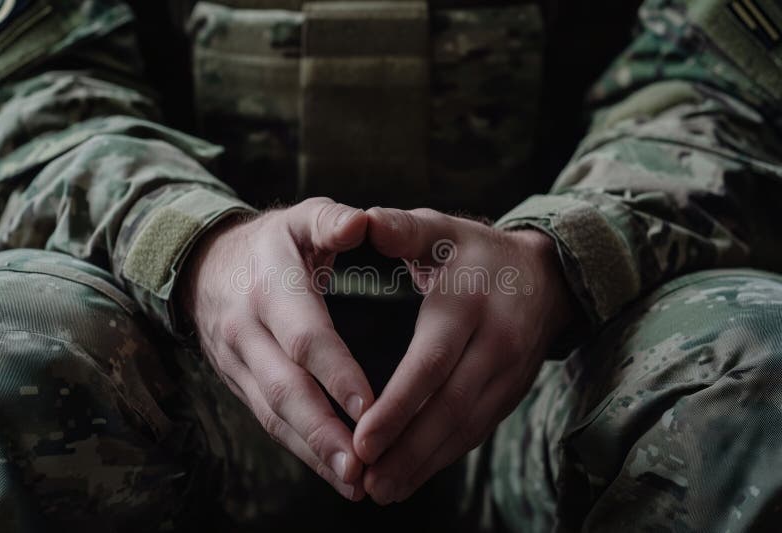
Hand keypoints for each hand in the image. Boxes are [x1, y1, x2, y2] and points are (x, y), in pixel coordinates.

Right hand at [180, 198, 374, 499]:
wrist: (204, 264)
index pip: (304, 336)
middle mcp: (247, 328)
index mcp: (270, 285)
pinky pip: (267, 420)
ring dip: (312, 451)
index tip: (369, 407)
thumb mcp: (301, 218)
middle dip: (322, 431)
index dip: (336, 372)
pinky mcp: (237, 382)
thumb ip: (332, 220)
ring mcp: (237, 361)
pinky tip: (331, 473)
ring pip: (274, 414)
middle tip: (359, 467)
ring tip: (353, 483)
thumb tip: (363, 222)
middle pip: (285, 388)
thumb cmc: (273, 242)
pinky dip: (299, 450)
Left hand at [353, 208, 573, 503]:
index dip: (398, 406)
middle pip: (450, 407)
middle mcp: (495, 344)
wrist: (545, 274)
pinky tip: (412, 477)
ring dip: (423, 463)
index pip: (432, 363)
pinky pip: (477, 431)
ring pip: (465, 427)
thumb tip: (363, 221)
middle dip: (408, 449)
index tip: (363, 440)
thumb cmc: (474, 251)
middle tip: (366, 482)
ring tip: (381, 491)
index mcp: (468, 305)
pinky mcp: (511, 392)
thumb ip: (400, 228)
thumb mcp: (440, 227)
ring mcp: (509, 373)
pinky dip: (444, 457)